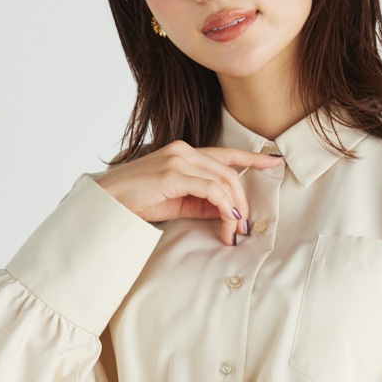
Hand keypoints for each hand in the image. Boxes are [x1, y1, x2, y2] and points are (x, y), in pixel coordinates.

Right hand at [95, 141, 282, 245]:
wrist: (107, 204)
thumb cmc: (138, 202)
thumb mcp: (178, 202)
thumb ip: (202, 202)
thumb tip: (228, 212)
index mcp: (184, 153)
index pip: (225, 153)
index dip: (251, 158)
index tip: (274, 162)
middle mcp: (183, 150)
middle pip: (229, 172)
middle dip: (242, 201)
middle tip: (242, 227)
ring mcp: (178, 159)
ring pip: (224, 181)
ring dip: (234, 209)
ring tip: (233, 231)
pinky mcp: (173, 173)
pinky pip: (212, 190)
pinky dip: (224, 207)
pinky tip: (226, 222)